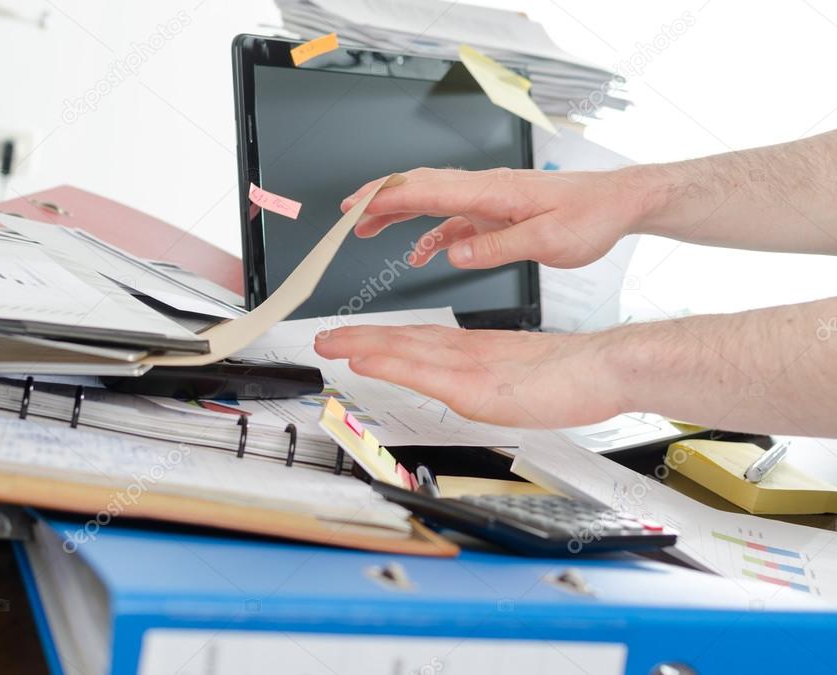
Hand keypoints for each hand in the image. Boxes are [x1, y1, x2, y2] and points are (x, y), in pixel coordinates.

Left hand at [314, 323, 623, 427]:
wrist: (607, 369)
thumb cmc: (573, 374)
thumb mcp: (521, 376)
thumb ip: (491, 376)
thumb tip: (468, 383)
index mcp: (475, 351)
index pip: (418, 342)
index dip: (381, 340)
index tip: (353, 339)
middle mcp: (466, 354)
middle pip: (403, 342)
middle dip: (360, 340)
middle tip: (324, 338)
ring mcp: (469, 368)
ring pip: (405, 351)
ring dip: (363, 347)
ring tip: (330, 343)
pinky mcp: (476, 386)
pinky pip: (422, 372)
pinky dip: (390, 364)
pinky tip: (365, 361)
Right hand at [341, 167, 642, 269]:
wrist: (617, 202)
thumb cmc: (589, 216)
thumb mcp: (545, 240)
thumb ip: (495, 248)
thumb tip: (453, 254)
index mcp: (490, 192)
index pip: (424, 188)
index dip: (384, 197)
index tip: (354, 206)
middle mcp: (483, 189)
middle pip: (418, 187)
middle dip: (378, 199)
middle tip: (345, 216)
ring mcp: (486, 199)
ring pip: (429, 200)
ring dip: (396, 213)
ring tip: (365, 230)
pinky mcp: (494, 212)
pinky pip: (451, 219)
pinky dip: (428, 234)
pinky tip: (418, 253)